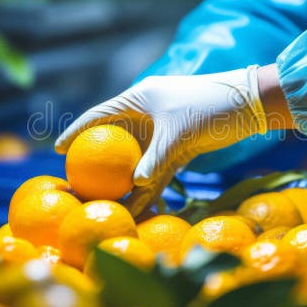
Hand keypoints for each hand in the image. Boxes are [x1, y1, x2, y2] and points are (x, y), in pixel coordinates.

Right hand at [54, 65, 269, 215]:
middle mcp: (146, 116)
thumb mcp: (178, 132)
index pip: (98, 115)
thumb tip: (137, 185)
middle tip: (79, 185)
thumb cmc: (209, 107)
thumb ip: (155, 158)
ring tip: (107, 203)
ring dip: (124, 181)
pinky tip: (140, 207)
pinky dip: (150, 187)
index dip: (76, 131)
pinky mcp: (179, 148)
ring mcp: (162, 133)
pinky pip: (158, 170)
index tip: (58, 150)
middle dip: (98, 164)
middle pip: (114, 142)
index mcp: (139, 100)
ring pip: (136, 160)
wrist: (249, 104)